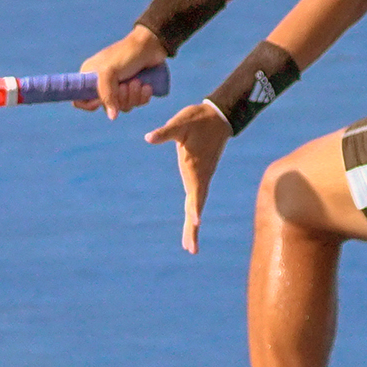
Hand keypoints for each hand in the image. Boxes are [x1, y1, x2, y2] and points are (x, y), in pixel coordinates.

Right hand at [75, 27, 166, 117]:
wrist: (151, 45)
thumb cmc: (126, 54)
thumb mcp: (109, 72)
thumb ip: (107, 95)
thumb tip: (112, 117)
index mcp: (90, 76)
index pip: (80, 100)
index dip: (90, 104)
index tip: (101, 99)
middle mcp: (103, 83)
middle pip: (106, 107)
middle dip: (120, 99)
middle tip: (127, 85)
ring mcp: (119, 87)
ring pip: (123, 107)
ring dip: (133, 96)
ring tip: (138, 82)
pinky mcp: (134, 89)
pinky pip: (137, 104)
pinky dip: (143, 97)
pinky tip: (147, 86)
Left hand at [144, 101, 230, 253]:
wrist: (218, 116)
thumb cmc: (197, 118)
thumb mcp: (180, 123)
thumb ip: (165, 132)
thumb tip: (148, 137)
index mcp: (194, 167)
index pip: (196, 191)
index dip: (195, 207)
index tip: (196, 222)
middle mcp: (200, 176)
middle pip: (196, 206)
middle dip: (193, 228)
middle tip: (191, 250)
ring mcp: (202, 176)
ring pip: (197, 204)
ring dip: (193, 225)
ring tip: (190, 246)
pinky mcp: (202, 175)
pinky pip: (198, 197)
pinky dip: (194, 212)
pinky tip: (193, 221)